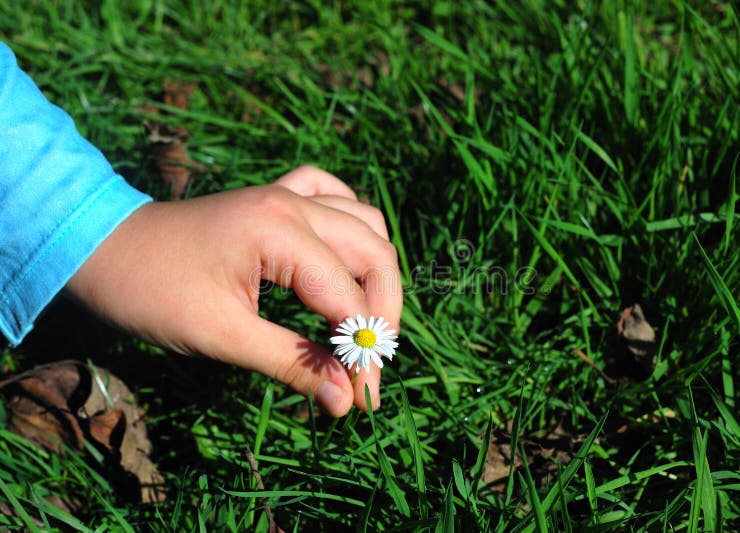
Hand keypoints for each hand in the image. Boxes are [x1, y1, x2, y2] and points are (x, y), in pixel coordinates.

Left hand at [66, 166, 401, 416]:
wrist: (98, 246)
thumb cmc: (149, 291)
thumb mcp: (220, 334)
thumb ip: (290, 363)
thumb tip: (346, 402)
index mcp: (280, 231)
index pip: (347, 299)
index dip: (362, 354)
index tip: (363, 400)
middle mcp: (293, 204)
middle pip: (374, 255)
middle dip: (381, 315)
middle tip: (369, 367)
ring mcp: (285, 194)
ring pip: (364, 224)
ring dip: (374, 273)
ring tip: (361, 322)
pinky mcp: (274, 196)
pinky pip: (331, 194)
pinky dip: (349, 224)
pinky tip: (345, 251)